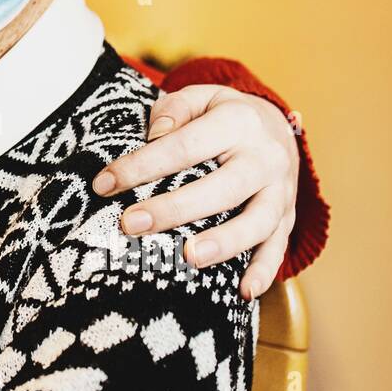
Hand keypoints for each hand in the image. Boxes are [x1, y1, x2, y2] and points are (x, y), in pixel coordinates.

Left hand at [92, 85, 298, 300]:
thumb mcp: (200, 98)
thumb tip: (154, 136)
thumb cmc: (221, 115)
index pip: (184, 145)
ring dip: (224, 242)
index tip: (104, 184)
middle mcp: (264, 157)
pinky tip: (244, 292)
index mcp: (237, 122)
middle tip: (131, 225)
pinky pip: (279, 246)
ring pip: (258, 221)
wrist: (277, 125)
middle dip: (174, 209)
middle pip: (221, 187)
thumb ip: (174, 110)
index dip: (142, 165)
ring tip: (188, 258)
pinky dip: (265, 270)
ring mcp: (281, 190)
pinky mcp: (287, 217)